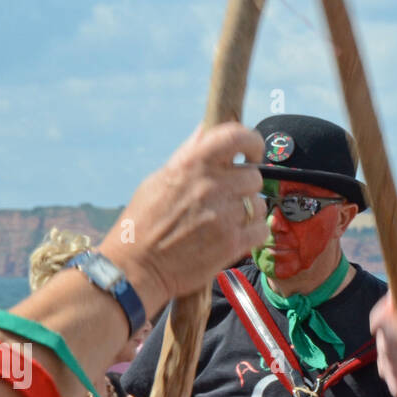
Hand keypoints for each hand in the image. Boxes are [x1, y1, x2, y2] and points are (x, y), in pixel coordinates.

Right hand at [99, 123, 267, 316]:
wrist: (135, 268)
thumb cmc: (142, 222)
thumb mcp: (159, 179)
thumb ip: (189, 154)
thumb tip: (207, 128)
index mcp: (191, 165)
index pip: (235, 136)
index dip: (251, 140)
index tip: (251, 152)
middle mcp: (211, 186)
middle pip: (254, 175)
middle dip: (244, 187)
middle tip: (227, 199)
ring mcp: (224, 215)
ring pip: (259, 204)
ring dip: (247, 212)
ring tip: (223, 222)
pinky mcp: (233, 243)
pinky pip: (262, 229)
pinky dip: (252, 233)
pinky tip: (233, 236)